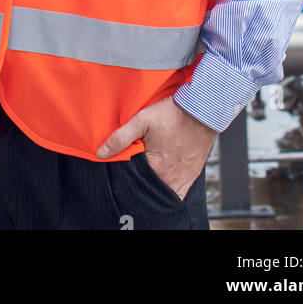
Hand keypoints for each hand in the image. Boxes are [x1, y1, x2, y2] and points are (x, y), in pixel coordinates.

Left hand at [95, 96, 216, 200]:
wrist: (202, 110)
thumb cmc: (172, 113)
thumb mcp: (142, 120)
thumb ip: (120, 138)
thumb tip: (100, 153)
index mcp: (155, 168)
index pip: (133, 182)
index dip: (125, 178)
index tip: (121, 173)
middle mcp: (169, 178)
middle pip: (148, 189)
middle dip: (139, 183)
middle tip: (134, 172)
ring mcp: (183, 179)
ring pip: (163, 192)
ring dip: (154, 187)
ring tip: (147, 175)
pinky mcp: (192, 176)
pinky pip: (179, 192)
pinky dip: (170, 191)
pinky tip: (162, 182)